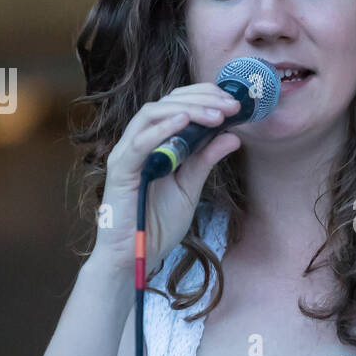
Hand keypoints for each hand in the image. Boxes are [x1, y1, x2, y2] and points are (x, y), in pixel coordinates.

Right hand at [89, 83, 241, 278]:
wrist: (136, 257)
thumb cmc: (157, 223)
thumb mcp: (191, 187)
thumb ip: (206, 160)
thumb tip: (233, 135)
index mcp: (155, 143)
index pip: (177, 106)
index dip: (205, 98)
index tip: (234, 104)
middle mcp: (138, 142)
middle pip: (166, 103)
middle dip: (201, 99)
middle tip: (231, 105)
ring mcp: (127, 154)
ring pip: (152, 114)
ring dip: (187, 110)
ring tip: (216, 115)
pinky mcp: (120, 171)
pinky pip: (139, 143)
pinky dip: (162, 129)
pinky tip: (184, 122)